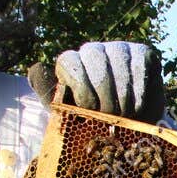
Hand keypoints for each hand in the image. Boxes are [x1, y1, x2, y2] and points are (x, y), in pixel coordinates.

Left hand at [50, 41, 164, 123]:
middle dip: (103, 90)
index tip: (90, 108)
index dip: (80, 84)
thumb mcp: (68, 116)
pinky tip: (138, 106)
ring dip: (123, 93)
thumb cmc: (95, 124)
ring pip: (118, 59)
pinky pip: (140, 62)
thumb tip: (34, 69)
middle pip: (94, 56)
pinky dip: (140, 87)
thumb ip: (50, 96)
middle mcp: (93, 51)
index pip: (69, 60)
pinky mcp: (143, 52)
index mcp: (71, 64)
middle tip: (112, 116)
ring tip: (125, 115)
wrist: (129, 128)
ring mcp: (118, 49)